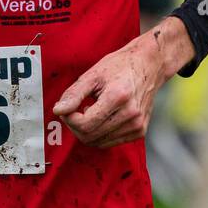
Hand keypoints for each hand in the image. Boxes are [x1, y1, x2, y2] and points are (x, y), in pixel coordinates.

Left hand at [52, 16, 194, 148]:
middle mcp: (130, 114)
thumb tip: (58, 111)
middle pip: (90, 136)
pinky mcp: (140, 131)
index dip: (69, 119)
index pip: (84, 124)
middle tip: (74, 111)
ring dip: (87, 131)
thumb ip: (73, 94)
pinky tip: (102, 117)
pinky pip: (110, 142)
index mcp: (118, 97)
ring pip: (99, 143)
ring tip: (90, 111)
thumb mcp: (93, 74)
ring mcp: (137, 125)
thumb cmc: (120, 66)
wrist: (148, 65)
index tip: (67, 108)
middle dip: (75, 126)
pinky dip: (100, 134)